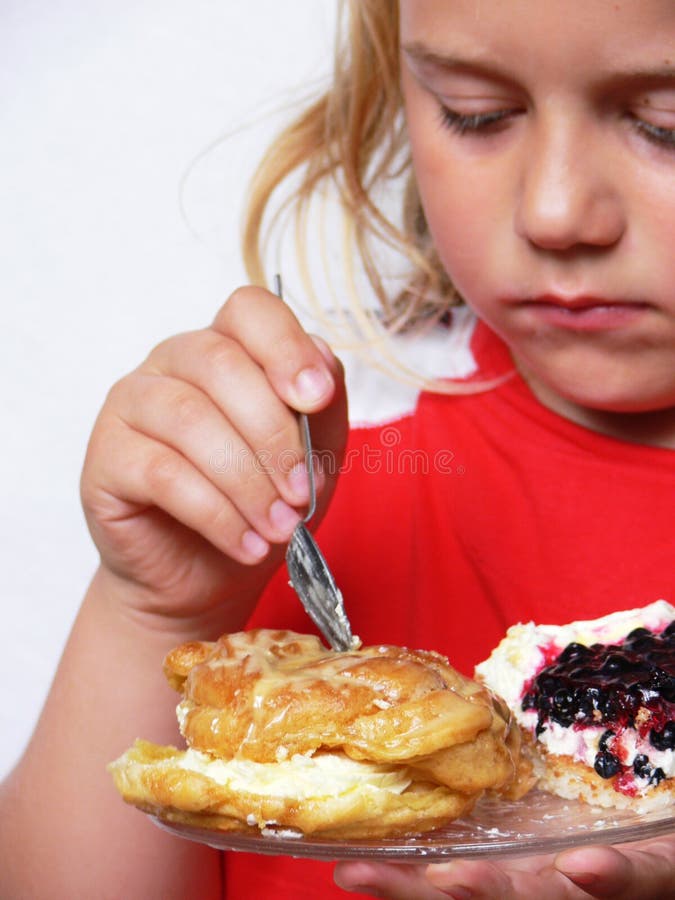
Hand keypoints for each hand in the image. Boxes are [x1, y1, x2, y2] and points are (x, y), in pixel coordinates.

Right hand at [80, 286, 346, 628]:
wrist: (206, 574)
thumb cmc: (259, 503)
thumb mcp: (312, 455)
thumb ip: (321, 408)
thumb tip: (322, 373)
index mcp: (227, 348)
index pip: (249, 310)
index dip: (286, 346)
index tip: (317, 398)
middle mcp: (173, 363)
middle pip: (220, 364)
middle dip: (273, 434)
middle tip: (300, 492)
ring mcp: (132, 403)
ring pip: (190, 420)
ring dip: (247, 482)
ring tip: (279, 527)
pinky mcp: (106, 457)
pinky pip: (162, 474)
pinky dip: (216, 515)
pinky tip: (246, 543)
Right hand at [333, 832, 674, 898]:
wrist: (665, 851)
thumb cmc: (600, 837)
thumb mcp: (538, 822)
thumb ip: (487, 807)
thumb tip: (421, 768)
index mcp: (515, 876)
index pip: (446, 885)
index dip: (396, 883)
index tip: (346, 869)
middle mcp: (545, 891)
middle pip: (485, 898)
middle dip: (425, 893)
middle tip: (371, 875)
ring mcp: (596, 889)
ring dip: (498, 890)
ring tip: (452, 875)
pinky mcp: (651, 872)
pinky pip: (635, 878)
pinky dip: (609, 874)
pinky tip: (581, 863)